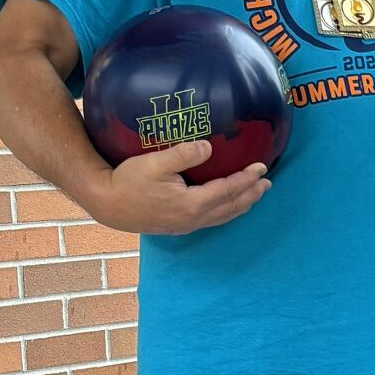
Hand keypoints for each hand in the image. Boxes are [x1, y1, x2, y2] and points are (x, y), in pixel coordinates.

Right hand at [91, 140, 269, 234]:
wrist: (107, 204)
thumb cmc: (128, 181)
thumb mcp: (154, 162)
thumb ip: (183, 154)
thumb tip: (208, 147)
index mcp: (191, 204)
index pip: (228, 190)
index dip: (247, 179)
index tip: (262, 167)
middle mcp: (193, 219)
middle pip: (231, 207)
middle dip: (251, 194)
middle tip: (267, 182)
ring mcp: (186, 225)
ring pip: (223, 216)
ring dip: (242, 204)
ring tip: (255, 194)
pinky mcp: (179, 227)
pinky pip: (212, 220)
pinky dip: (227, 211)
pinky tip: (228, 204)